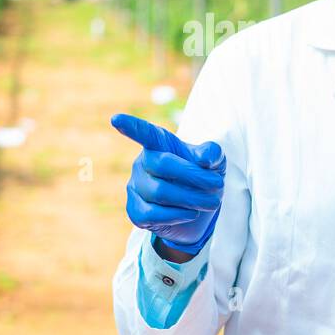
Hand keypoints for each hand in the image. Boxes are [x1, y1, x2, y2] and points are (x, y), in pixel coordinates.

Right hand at [110, 113, 225, 254]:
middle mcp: (143, 162)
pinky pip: (151, 214)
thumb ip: (212, 154)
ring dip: (191, 199)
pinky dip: (176, 215)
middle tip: (218, 185)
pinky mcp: (135, 211)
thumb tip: (204, 158)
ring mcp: (135, 187)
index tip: (116, 119)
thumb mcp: (215, 163)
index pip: (146, 133)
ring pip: (159, 192)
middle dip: (194, 176)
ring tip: (211, 202)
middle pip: (162, 164)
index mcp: (160, 144)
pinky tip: (189, 214)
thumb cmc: (203, 179)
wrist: (199, 213)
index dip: (132, 127)